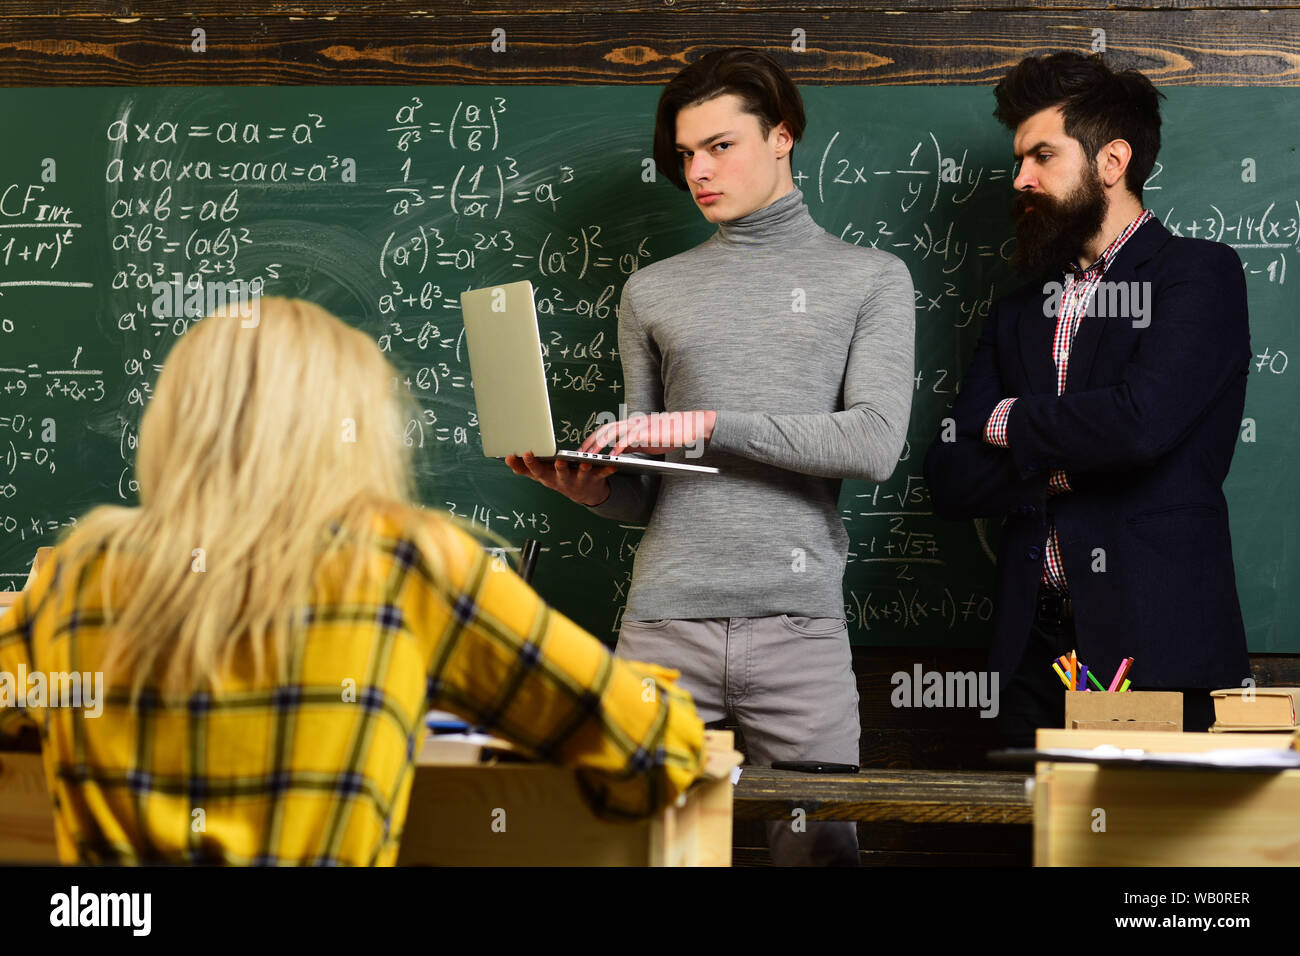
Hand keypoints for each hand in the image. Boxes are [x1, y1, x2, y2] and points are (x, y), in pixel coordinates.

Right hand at [505, 452, 617, 505]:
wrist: (584, 494)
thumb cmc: (558, 478)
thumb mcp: (540, 475)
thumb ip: (523, 468)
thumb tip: (507, 459)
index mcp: (548, 478)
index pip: (537, 472)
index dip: (530, 464)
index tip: (526, 453)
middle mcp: (563, 481)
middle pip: (560, 475)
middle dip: (559, 469)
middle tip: (558, 461)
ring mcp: (579, 481)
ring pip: (581, 475)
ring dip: (583, 470)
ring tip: (585, 463)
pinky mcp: (594, 479)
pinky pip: (601, 474)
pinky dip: (607, 470)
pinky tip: (612, 466)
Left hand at [579, 410, 716, 456]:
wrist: (689, 427)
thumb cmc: (670, 434)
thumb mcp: (646, 441)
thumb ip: (632, 444)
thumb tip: (618, 451)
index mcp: (631, 425)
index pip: (606, 430)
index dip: (593, 439)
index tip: (583, 450)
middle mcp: (632, 422)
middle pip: (604, 429)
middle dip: (590, 442)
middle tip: (578, 453)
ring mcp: (638, 425)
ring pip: (612, 432)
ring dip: (599, 444)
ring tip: (590, 455)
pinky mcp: (647, 431)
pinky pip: (629, 438)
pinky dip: (619, 446)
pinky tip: (612, 455)